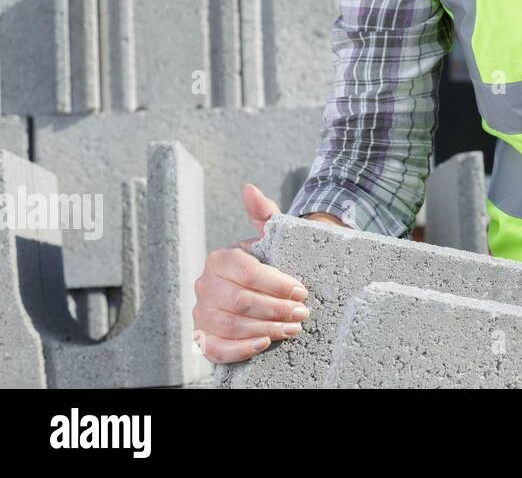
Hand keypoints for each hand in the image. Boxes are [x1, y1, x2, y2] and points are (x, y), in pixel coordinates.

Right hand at [192, 183, 321, 363]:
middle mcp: (205, 285)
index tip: (301, 291)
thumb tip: (250, 189)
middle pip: (239, 302)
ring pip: (230, 325)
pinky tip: (263, 343)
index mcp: (220, 259)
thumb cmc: (273, 260)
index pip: (246, 272)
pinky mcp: (205, 337)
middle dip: (275, 309)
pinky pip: (216, 348)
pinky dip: (239, 349)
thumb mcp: (274, 235)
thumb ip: (264, 213)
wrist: (271, 286)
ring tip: (292, 328)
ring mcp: (202, 313)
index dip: (275, 284)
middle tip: (302, 313)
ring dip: (265, 328)